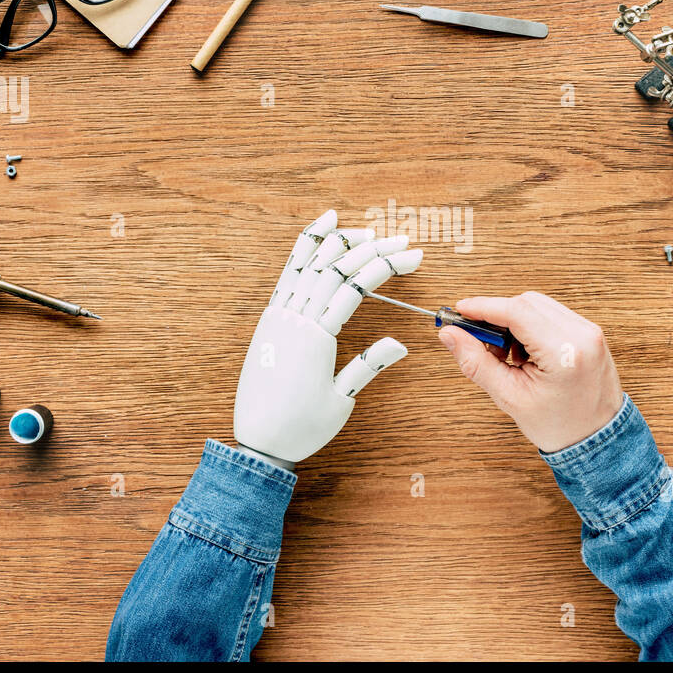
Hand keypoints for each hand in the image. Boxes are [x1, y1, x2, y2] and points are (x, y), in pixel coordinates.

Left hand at [234, 209, 423, 465]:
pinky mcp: (269, 319)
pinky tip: (319, 229)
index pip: (356, 286)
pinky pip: (288, 273)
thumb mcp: (341, 399)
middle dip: (372, 249)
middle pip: (337, 268)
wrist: (257, 442)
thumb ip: (368, 364)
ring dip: (338, 241)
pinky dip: (303, 247)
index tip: (414, 256)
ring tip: (365, 229)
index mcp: (316, 337)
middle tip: (402, 240)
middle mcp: (295, 319)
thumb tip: (401, 343)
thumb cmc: (300, 427)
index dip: (387, 266)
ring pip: (309, 263)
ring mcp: (278, 316)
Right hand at [438, 292, 624, 453]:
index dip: (483, 306)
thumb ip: (476, 362)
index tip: (459, 310)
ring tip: (505, 354)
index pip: (517, 311)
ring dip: (513, 321)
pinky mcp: (590, 333)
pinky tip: (523, 353)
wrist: (597, 441)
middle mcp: (582, 334)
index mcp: (564, 352)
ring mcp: (589, 331)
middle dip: (496, 315)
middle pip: (526, 303)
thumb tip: (451, 335)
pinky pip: (552, 315)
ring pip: (538, 305)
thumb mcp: (510, 397)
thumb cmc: (559, 426)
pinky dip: (530, 326)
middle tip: (477, 339)